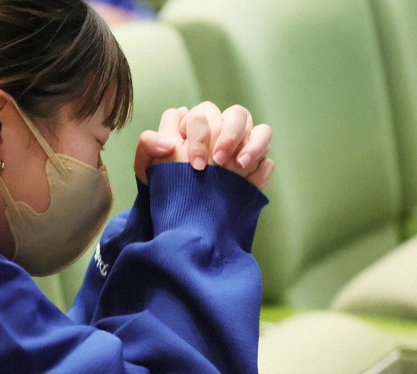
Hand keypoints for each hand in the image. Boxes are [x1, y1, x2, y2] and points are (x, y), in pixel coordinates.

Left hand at [134, 101, 273, 190]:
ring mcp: (242, 150)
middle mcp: (222, 133)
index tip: (194, 162)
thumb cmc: (162, 186)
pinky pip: (268, 161)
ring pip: (260, 129)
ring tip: (240, 165)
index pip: (202, 114)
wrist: (181, 218)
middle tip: (218, 161)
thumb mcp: (148, 168)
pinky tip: (248, 182)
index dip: (199, 133)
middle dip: (229, 135)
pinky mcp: (256, 170)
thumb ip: (148, 146)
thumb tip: (168, 142)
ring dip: (252, 144)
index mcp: (197, 127)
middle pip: (236, 114)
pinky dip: (261, 169)